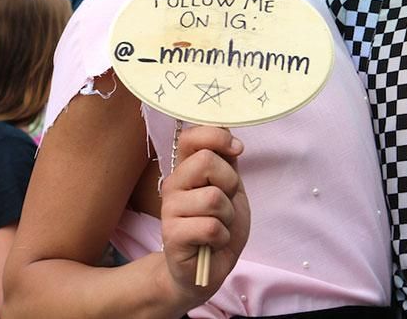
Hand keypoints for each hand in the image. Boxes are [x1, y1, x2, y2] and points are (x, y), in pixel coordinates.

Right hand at [160, 125, 249, 302]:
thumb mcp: (230, 188)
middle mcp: (173, 184)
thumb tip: (230, 138)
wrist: (206, 269)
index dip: (217, 137)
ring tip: (218, 226)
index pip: (192, 136)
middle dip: (229, 183)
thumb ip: (227, 161)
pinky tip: (212, 243)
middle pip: (206, 161)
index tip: (237, 150)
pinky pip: (211, 227)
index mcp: (186, 168)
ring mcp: (169, 209)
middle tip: (226, 202)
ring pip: (213, 198)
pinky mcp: (172, 235)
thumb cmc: (218, 225)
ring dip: (227, 216)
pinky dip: (222, 237)